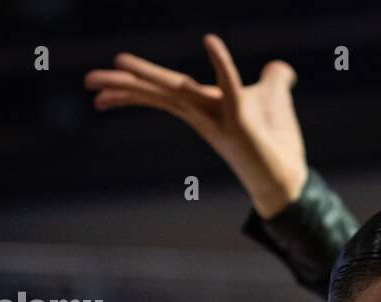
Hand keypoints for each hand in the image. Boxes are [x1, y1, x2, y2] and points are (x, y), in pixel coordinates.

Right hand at [84, 34, 309, 218]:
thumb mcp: (274, 101)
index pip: (163, 92)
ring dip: (150, 77)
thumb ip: (274, 81)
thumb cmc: (278, 144)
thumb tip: (282, 69)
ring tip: (118, 61)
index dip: (133, 86)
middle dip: (124, 85)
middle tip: (89, 80)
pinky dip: (222, 64)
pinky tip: (210, 40)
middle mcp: (204, 114)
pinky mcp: (241, 123)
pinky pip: (230, 88)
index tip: (101, 88)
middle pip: (159, 94)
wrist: (291, 181)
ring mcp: (220, 120)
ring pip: (179, 92)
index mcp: (204, 107)